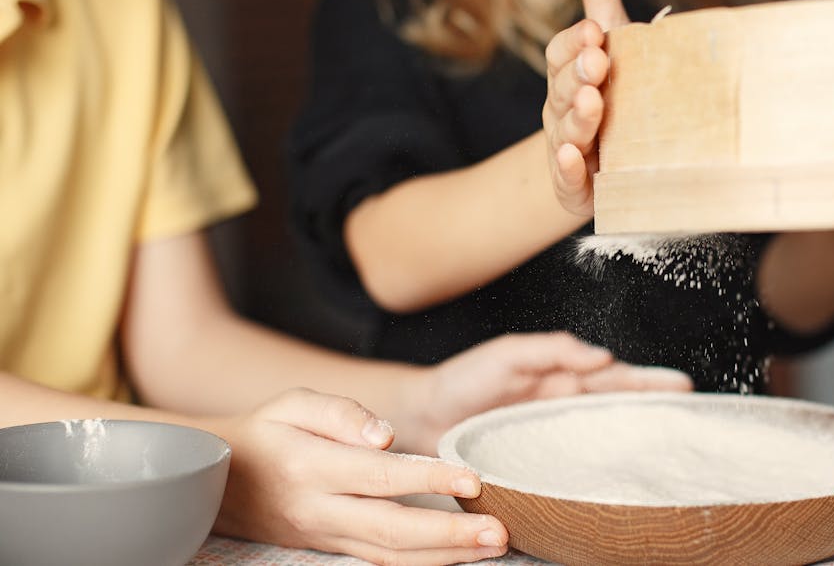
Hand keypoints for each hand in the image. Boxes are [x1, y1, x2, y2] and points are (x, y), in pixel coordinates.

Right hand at [208, 389, 508, 565]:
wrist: (215, 481)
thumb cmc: (264, 432)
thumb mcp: (292, 403)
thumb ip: (340, 412)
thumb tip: (384, 433)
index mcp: (311, 466)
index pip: (379, 476)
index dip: (428, 479)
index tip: (472, 480)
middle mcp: (319, 509)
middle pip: (391, 529)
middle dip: (449, 535)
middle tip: (498, 532)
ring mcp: (326, 535)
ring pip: (389, 555)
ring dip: (444, 556)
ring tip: (492, 547)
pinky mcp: (332, 548)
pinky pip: (380, 560)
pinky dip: (422, 562)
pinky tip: (458, 556)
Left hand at [412, 332, 692, 454]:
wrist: (423, 416)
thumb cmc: (461, 381)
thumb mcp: (506, 354)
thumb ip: (551, 349)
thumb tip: (601, 356)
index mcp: (561, 375)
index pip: (614, 376)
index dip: (648, 380)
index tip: (681, 385)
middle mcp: (563, 403)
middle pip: (620, 404)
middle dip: (656, 405)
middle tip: (692, 411)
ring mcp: (553, 432)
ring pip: (606, 432)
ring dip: (638, 433)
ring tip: (672, 440)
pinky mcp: (539, 460)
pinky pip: (580, 460)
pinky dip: (606, 462)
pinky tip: (624, 471)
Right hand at [543, 0, 629, 215]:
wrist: (598, 170)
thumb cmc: (610, 96)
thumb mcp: (610, 40)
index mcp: (568, 75)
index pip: (561, 53)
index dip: (574, 43)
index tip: (594, 33)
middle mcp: (561, 109)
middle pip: (561, 88)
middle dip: (577, 74)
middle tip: (598, 63)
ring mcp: (567, 147)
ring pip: (567, 130)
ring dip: (578, 116)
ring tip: (591, 104)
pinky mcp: (576, 186)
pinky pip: (569, 177)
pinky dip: (571, 168)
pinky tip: (577, 158)